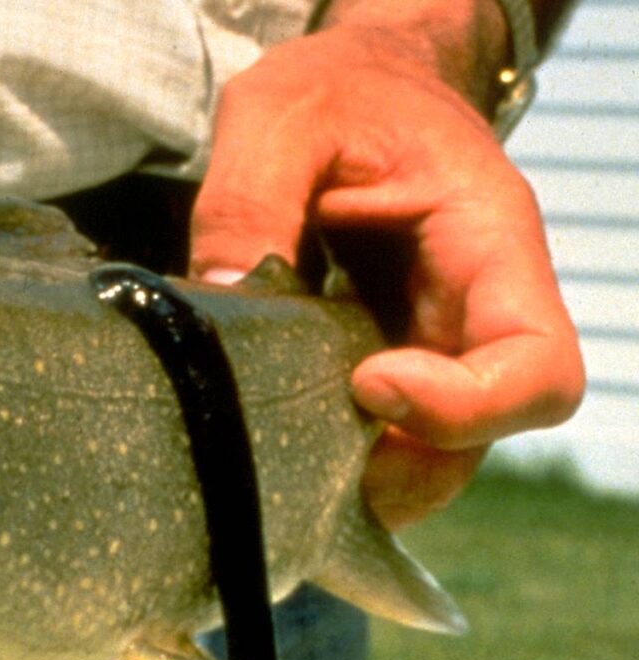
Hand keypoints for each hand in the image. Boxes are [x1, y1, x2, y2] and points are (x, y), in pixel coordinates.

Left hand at [188, 17, 582, 527]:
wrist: (356, 85)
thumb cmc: (337, 90)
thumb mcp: (281, 116)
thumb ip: (249, 199)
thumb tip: (218, 295)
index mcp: (485, 246)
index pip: (535, 367)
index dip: (464, 408)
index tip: (368, 383)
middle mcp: (471, 314)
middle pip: (475, 443)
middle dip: (392, 470)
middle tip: (298, 456)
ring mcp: (428, 349)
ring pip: (423, 459)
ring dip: (352, 479)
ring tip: (271, 455)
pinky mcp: (379, 365)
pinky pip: (374, 440)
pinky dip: (325, 459)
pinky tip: (263, 437)